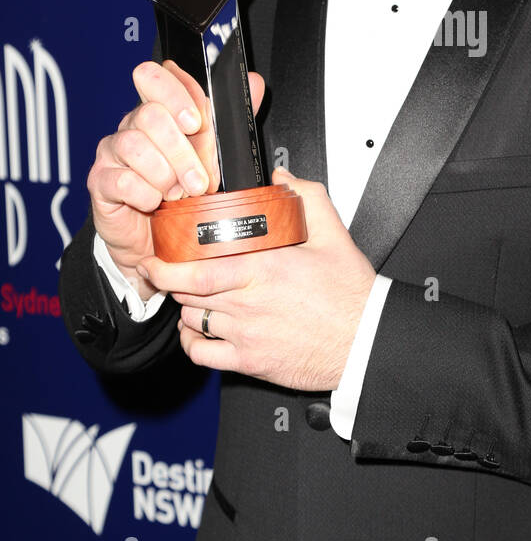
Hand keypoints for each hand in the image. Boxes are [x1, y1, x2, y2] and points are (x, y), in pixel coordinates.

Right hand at [87, 59, 264, 299]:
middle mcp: (131, 126)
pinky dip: (146, 194)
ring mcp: (112, 152)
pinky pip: (123, 180)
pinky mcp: (101, 181)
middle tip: (199, 181)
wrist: (156, 241)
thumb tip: (255, 83)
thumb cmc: (183, 193)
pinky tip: (155, 203)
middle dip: (183, 152)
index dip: (175, 94)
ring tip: (177, 195)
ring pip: (136, 146)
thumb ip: (230, 120)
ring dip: (166, 175)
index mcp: (158, 112)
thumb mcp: (212, 156)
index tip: (196, 122)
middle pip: (150, 115)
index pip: (154, 77)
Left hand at [138, 168, 376, 391]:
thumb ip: (307, 197)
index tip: (156, 259)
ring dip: (187, 307)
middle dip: (174, 282)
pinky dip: (191, 343)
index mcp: (263, 270)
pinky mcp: (250, 361)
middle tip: (172, 272)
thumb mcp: (334, 234)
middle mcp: (248, 304)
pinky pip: (203, 355)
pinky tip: (197, 331)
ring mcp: (246, 336)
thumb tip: (281, 179)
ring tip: (193, 296)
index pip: (197, 271)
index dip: (167, 267)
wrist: (364, 339)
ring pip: (192, 321)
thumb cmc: (350, 293)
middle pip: (188, 295)